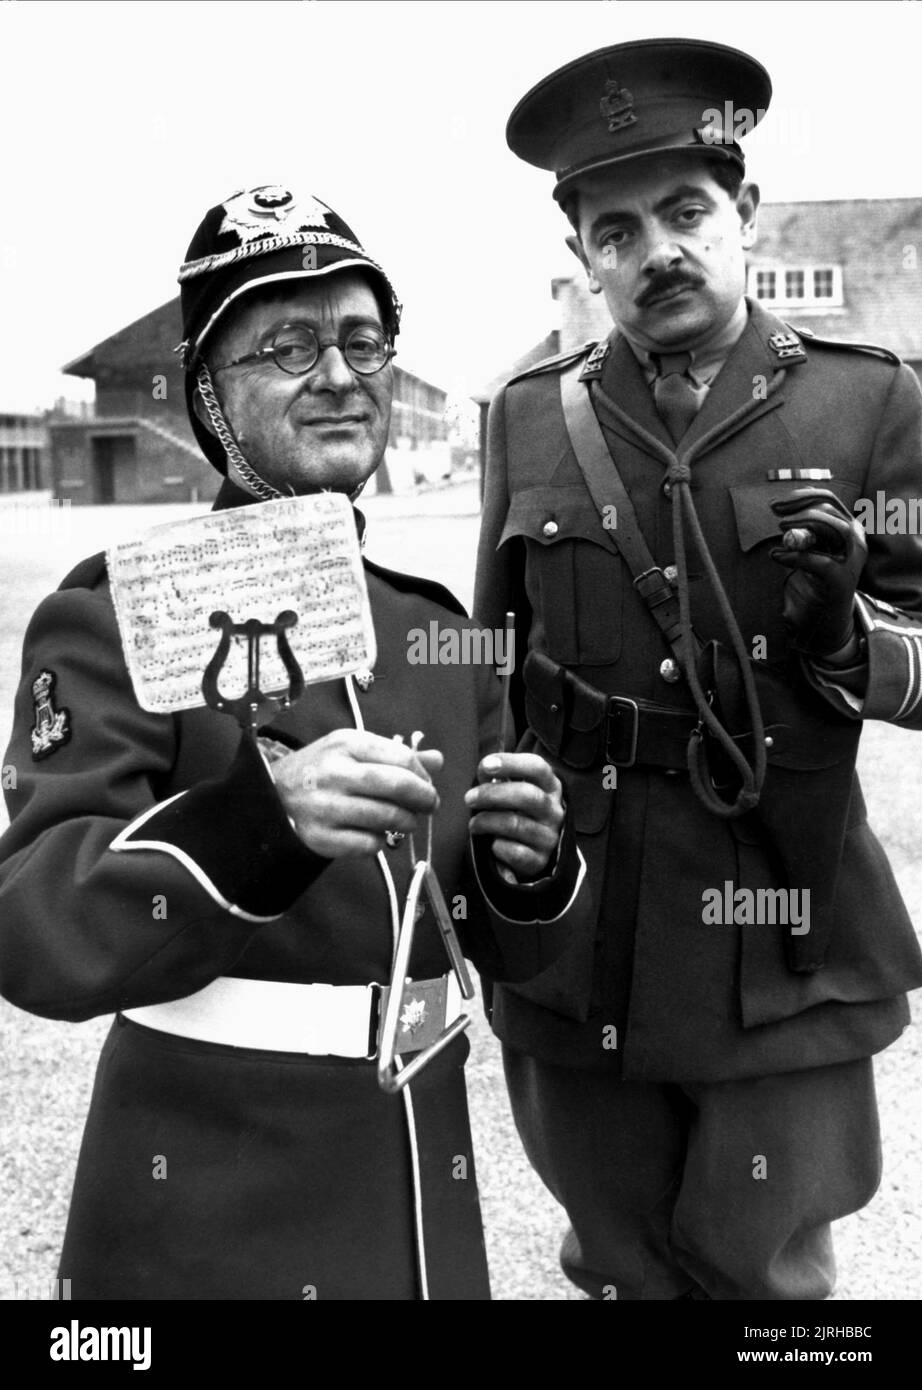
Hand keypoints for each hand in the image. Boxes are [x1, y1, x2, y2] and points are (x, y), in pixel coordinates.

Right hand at [272, 730, 441, 857]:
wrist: (272, 794)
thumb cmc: (322, 769)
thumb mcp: (354, 750)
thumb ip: (396, 755)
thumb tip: (437, 761)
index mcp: (346, 744)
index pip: (402, 758)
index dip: (424, 775)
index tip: (428, 784)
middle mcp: (334, 773)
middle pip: (397, 786)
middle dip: (424, 798)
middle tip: (430, 805)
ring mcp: (325, 807)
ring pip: (387, 818)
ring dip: (407, 822)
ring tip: (406, 821)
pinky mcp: (320, 838)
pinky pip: (368, 844)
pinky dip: (380, 841)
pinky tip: (376, 834)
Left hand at [464, 753, 564, 880]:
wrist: (533, 851)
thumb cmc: (517, 812)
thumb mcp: (513, 790)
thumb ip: (499, 777)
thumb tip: (485, 770)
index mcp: (550, 786)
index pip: (537, 767)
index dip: (511, 763)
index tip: (485, 765)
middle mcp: (554, 810)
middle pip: (527, 796)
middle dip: (492, 794)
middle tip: (469, 798)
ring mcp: (549, 836)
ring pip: (516, 824)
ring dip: (487, 821)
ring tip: (473, 824)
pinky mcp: (540, 860)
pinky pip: (516, 852)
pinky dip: (498, 847)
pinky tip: (492, 844)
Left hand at [770, 488, 866, 657]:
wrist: (827, 614)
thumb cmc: (817, 577)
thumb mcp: (810, 547)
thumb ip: (802, 530)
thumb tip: (783, 509)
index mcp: (847, 526)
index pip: (827, 498)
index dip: (801, 496)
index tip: (777, 504)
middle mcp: (854, 538)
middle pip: (828, 508)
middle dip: (798, 506)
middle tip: (775, 514)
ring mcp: (851, 558)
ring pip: (831, 527)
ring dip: (802, 523)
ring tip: (780, 528)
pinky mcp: (840, 578)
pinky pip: (817, 560)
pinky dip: (795, 556)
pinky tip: (777, 556)